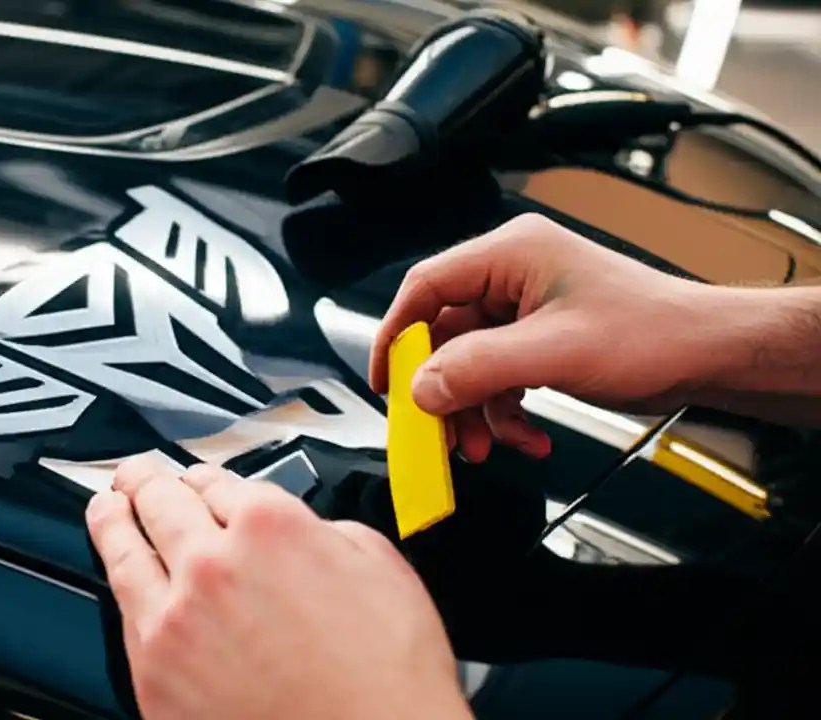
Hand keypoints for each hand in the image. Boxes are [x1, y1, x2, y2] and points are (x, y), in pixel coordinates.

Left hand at [86, 455, 471, 719]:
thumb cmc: (384, 681)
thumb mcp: (381, 568)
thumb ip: (327, 532)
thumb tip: (305, 531)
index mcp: (270, 526)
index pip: (220, 482)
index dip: (210, 480)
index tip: (204, 483)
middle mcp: (213, 563)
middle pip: (162, 502)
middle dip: (150, 484)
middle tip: (140, 478)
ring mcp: (176, 618)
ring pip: (125, 548)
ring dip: (113, 517)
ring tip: (108, 507)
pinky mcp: (153, 671)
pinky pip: (123, 611)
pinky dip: (117, 580)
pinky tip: (117, 573)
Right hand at [369, 213, 727, 461]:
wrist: (708, 355)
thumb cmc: (652, 332)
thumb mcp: (554, 353)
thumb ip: (478, 369)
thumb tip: (421, 388)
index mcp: (510, 254)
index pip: (425, 287)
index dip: (396, 335)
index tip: (386, 381)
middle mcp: (511, 274)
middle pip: (444, 334)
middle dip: (443, 391)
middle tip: (437, 432)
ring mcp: (525, 307)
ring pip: (468, 363)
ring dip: (474, 410)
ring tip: (485, 447)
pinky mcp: (538, 337)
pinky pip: (497, 376)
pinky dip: (504, 412)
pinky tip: (526, 436)